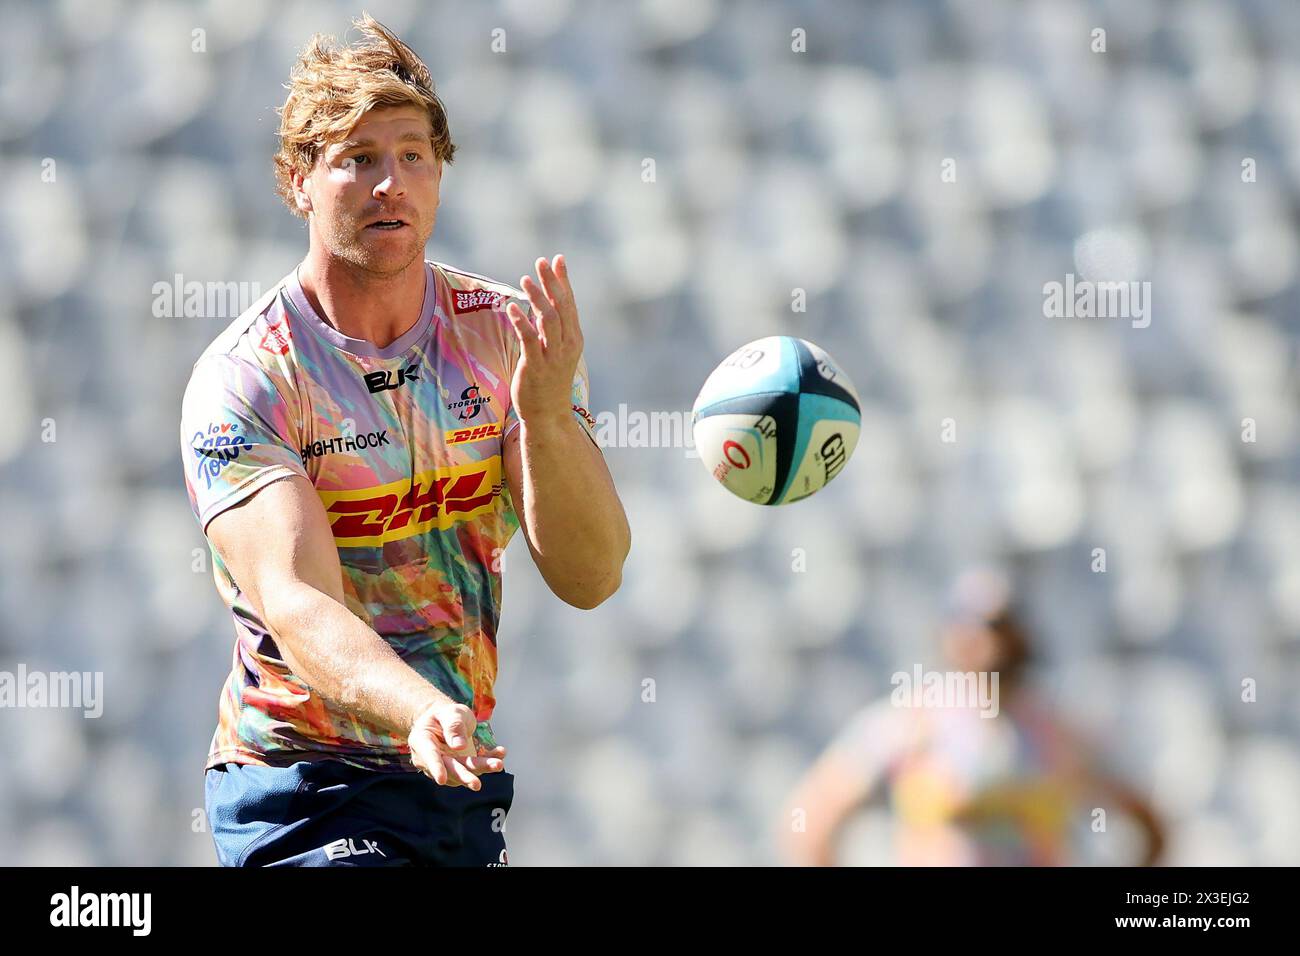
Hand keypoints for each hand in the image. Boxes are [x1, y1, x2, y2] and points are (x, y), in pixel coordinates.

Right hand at [408, 699, 505, 788]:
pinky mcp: (462, 767)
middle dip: (464, 776)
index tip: (441, 779)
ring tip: (498, 764)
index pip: (428, 755)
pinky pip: (476, 766)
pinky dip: (488, 760)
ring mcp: (447, 766)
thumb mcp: (449, 712)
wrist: (447, 720)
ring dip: (482, 768)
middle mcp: (432, 759)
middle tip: (476, 785)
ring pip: (465, 770)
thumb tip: (459, 746)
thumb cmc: (445, 715)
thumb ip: (453, 726)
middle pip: (448, 768)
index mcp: (422, 741)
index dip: (435, 767)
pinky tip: (501, 752)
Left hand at [506, 255, 583, 428]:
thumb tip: (541, 304)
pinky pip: (530, 340)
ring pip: (548, 320)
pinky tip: (512, 308)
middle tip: (541, 262)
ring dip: (537, 298)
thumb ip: (551, 329)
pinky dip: (521, 322)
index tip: (558, 260)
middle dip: (552, 283)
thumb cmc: (550, 382)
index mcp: (574, 338)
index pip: (570, 304)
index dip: (564, 281)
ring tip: (525, 280)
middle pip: (561, 307)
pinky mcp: (536, 366)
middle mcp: (567, 345)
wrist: (548, 415)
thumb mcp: (556, 352)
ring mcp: (553, 356)